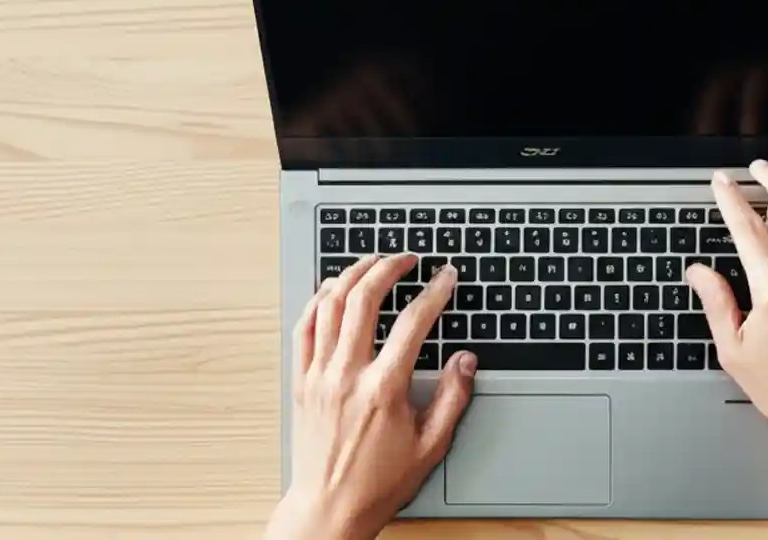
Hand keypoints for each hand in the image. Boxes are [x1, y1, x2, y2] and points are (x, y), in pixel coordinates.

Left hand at [267, 256, 476, 539]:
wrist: (329, 509)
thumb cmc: (378, 482)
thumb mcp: (431, 445)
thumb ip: (453, 398)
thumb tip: (466, 361)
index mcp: (383, 389)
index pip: (413, 322)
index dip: (434, 292)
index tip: (445, 277)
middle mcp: (347, 376)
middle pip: (364, 299)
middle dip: (388, 268)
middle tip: (406, 258)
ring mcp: (319, 376)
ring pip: (328, 305)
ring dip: (352, 275)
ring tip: (371, 262)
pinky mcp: (301, 382)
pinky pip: (304, 328)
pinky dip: (317, 300)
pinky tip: (332, 290)